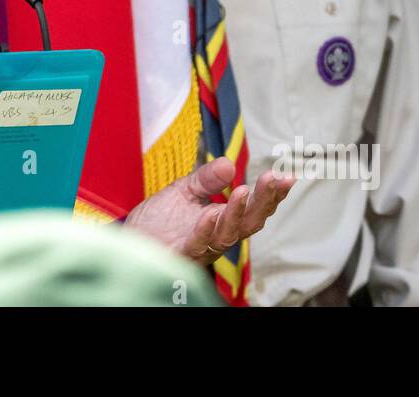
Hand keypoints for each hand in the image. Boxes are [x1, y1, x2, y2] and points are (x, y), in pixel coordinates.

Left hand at [124, 159, 293, 265]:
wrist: (132, 239)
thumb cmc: (159, 220)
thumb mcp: (185, 190)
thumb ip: (207, 178)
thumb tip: (229, 164)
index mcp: (223, 219)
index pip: (254, 208)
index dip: (272, 194)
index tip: (286, 175)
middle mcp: (217, 235)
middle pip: (250, 221)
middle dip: (265, 201)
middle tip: (275, 179)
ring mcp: (201, 246)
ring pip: (228, 234)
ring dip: (237, 213)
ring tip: (245, 190)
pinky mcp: (180, 254)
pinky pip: (197, 244)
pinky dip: (205, 231)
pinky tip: (210, 215)